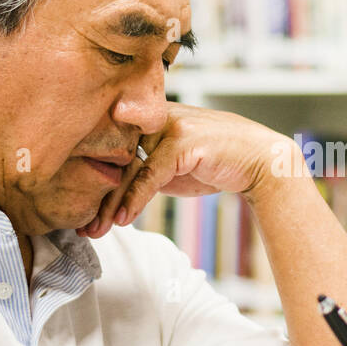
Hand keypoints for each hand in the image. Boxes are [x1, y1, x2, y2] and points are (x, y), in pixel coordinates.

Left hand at [77, 102, 289, 238]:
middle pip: (116, 158)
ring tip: (98, 228)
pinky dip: (135, 199)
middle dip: (99, 196)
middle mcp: (158, 117)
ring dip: (112, 203)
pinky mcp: (183, 140)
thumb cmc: (220, 163)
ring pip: (129, 167)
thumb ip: (148, 172)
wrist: (263, 161)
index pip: (115, 150)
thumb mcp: (176, 169)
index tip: (86, 212)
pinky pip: (150, 173)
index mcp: (152, 119)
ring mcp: (171, 125)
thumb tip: (118, 195)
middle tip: (84, 226)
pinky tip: (124, 219)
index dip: (98, 181)